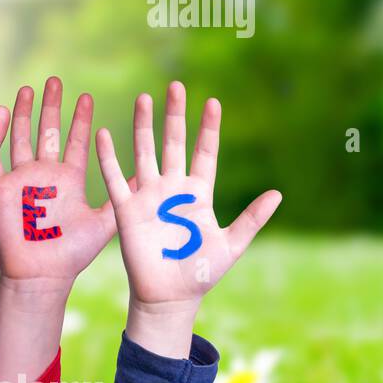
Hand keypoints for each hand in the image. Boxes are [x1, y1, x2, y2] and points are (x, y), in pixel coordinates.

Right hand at [0, 76, 114, 286]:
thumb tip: (151, 171)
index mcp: (69, 179)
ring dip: (20, 114)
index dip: (80, 119)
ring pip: (19, 138)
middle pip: (47, 132)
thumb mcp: (106, 220)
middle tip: (54, 81)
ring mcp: (21, 180)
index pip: (75, 141)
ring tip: (24, 90)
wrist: (42, 275)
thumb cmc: (74, 254)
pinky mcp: (0, 190)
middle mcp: (45, 175)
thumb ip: (123, 193)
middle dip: (51, 107)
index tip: (85, 96)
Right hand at [96, 82, 280, 356]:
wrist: (169, 296)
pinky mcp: (127, 209)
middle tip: (176, 86)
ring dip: (143, 126)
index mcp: (199, 194)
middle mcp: (173, 189)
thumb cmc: (200, 273)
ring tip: (144, 98)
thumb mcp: (232, 244)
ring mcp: (148, 196)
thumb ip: (252, 218)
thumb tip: (278, 194)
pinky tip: (104, 134)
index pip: (204, 153)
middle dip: (175, 115)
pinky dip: (109, 158)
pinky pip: (116, 178)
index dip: (208, 129)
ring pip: (145, 152)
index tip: (212, 102)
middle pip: (174, 143)